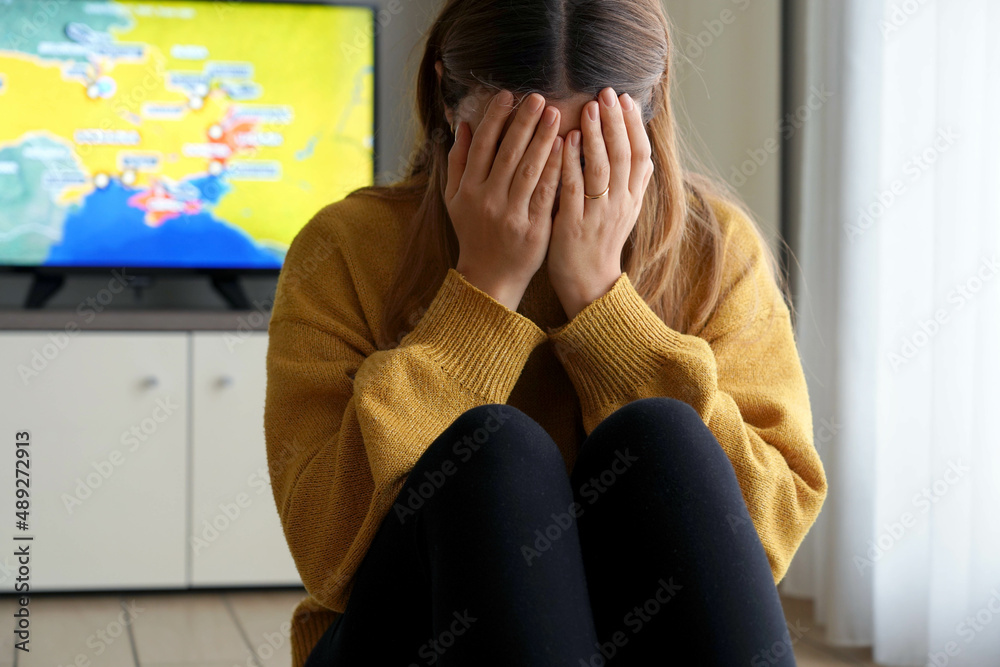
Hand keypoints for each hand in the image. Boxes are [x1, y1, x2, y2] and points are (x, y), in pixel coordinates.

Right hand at [445, 89, 563, 311]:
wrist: (490, 277)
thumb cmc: (473, 233)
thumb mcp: (455, 199)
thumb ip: (458, 162)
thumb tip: (465, 125)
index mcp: (469, 190)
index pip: (482, 146)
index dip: (495, 119)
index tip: (509, 95)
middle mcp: (488, 200)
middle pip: (507, 154)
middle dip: (524, 123)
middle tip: (539, 97)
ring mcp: (511, 215)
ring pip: (528, 171)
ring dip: (543, 140)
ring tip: (556, 115)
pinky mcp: (533, 229)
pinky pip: (546, 193)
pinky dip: (556, 169)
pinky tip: (566, 148)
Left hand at [548, 87, 654, 319]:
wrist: (590, 284)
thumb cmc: (602, 244)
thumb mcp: (626, 215)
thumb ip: (635, 186)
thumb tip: (647, 159)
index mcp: (632, 198)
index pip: (639, 154)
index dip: (633, 126)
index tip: (626, 99)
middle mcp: (620, 203)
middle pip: (622, 155)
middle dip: (615, 122)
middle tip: (607, 93)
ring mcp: (598, 214)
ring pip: (602, 169)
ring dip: (596, 136)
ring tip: (590, 108)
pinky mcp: (575, 224)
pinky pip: (575, 188)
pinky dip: (572, 162)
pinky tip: (567, 140)